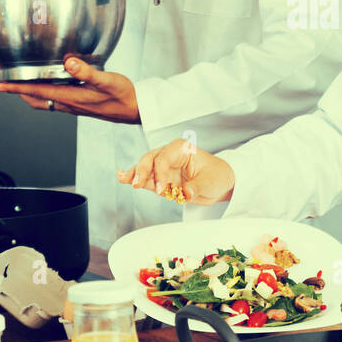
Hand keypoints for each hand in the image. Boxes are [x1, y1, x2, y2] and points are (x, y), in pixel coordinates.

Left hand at [0, 57, 139, 122]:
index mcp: (73, 98)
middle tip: (7, 84)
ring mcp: (76, 106)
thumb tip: (69, 62)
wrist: (136, 109)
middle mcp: (70, 104)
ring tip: (23, 84)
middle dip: (20, 93)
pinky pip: (57, 100)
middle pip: (38, 101)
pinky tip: (52, 84)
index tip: (1, 86)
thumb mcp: (107, 81)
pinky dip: (47, 93)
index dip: (17, 89)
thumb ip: (87, 72)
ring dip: (33, 94)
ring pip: (46, 101)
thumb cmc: (124, 96)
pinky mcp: (82, 104)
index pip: (38, 93)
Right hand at [118, 139, 234, 205]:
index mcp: (182, 148)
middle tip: (137, 184)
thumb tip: (185, 193)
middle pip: (150, 159)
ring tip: (122, 178)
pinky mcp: (160, 178)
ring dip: (134, 173)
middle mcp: (170, 154)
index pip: (164, 158)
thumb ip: (195, 187)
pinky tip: (123, 178)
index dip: (160, 174)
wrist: (219, 183)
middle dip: (142, 170)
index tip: (161, 189)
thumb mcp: (210, 182)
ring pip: (144, 166)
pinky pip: (146, 177)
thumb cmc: (216, 176)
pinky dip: (135, 178)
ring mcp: (163, 166)